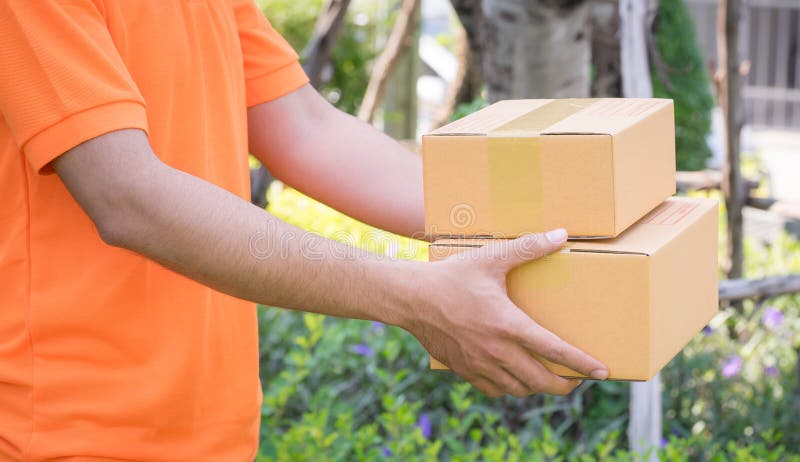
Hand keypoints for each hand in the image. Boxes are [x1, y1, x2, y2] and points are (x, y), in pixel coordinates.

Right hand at [405, 229, 608, 396]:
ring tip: (548, 378)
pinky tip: (514, 379)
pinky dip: (510, 388)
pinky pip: (494, 390)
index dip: (582, 364)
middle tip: (577, 379)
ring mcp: (479, 364)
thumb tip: (561, 235)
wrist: (410, 298)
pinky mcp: (464, 370)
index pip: (555, 351)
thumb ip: (528, 247)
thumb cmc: (450, 276)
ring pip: (519, 389)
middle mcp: (496, 351)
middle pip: (541, 381)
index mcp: (508, 324)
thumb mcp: (490, 258)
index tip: (603, 372)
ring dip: (538, 387)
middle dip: (566, 384)